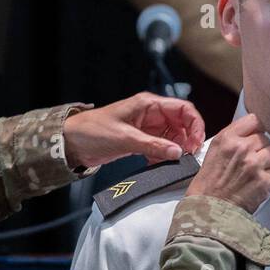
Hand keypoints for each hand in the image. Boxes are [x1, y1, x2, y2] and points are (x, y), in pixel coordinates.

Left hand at [63, 92, 204, 169]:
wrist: (72, 142)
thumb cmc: (93, 131)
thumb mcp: (125, 138)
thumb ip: (153, 145)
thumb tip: (178, 152)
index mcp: (148, 104)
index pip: (183, 108)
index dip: (195, 124)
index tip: (197, 141)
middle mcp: (151, 114)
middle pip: (182, 123)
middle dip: (188, 139)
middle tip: (188, 155)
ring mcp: (147, 128)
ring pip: (173, 137)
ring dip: (176, 149)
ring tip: (174, 162)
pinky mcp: (141, 141)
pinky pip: (161, 147)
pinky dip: (164, 156)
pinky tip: (159, 164)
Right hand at [186, 113, 269, 213]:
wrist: (209, 210)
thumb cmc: (208, 183)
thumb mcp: (214, 152)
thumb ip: (233, 139)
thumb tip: (251, 134)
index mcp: (227, 138)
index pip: (255, 120)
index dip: (257, 129)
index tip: (255, 136)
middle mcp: (242, 148)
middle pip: (265, 138)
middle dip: (261, 148)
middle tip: (252, 160)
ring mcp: (255, 164)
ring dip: (269, 161)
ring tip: (257, 171)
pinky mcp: (265, 180)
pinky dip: (269, 178)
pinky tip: (257, 184)